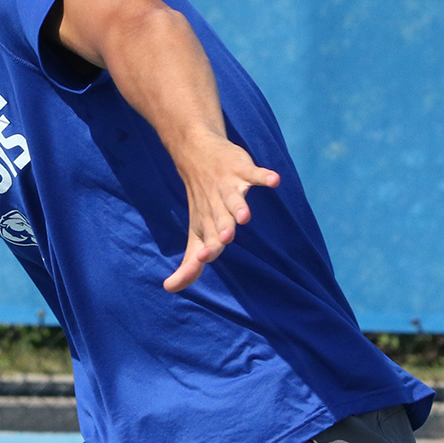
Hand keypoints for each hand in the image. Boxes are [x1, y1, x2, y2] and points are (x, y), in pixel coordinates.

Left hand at [164, 131, 280, 292]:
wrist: (196, 154)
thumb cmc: (202, 203)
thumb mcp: (196, 233)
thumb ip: (190, 263)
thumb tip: (169, 288)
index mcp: (207, 224)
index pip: (207, 240)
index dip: (206, 249)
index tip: (203, 257)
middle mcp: (216, 207)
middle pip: (221, 221)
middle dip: (223, 230)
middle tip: (226, 238)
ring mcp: (229, 188)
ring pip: (234, 199)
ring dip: (239, 207)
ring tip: (244, 216)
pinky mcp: (242, 170)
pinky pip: (255, 174)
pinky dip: (264, 176)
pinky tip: (274, 181)